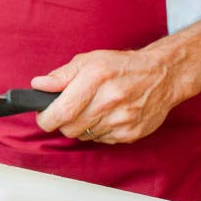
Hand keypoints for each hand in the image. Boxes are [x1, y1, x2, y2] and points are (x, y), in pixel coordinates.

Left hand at [32, 49, 183, 143]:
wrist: (162, 75)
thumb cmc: (121, 66)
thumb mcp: (88, 60)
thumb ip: (61, 75)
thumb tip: (38, 85)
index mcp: (96, 78)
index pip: (63, 110)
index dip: (46, 118)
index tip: (42, 116)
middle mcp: (110, 100)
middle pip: (70, 128)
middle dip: (61, 122)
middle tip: (66, 110)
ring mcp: (122, 119)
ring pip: (84, 135)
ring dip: (80, 126)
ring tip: (90, 109)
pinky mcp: (131, 133)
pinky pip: (101, 140)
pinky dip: (97, 131)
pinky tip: (105, 116)